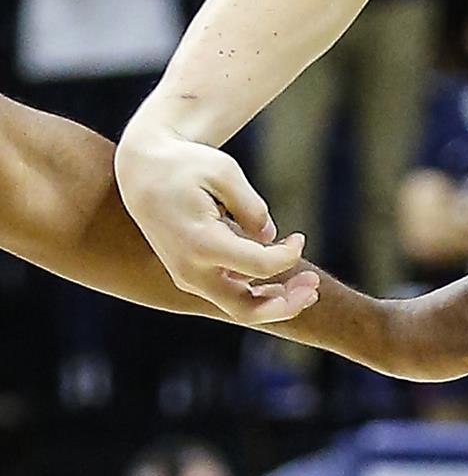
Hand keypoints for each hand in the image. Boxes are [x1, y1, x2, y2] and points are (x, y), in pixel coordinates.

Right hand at [112, 124, 308, 321]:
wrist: (143, 172)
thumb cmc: (187, 166)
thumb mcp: (225, 172)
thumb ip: (251, 207)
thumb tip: (269, 236)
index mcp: (201, 244)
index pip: (259, 266)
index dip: (288, 256)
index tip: (299, 237)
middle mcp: (190, 269)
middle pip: (245, 309)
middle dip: (287, 304)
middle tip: (315, 287)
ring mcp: (187, 277)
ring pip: (237, 309)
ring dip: (276, 304)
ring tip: (309, 289)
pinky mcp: (191, 275)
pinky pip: (228, 296)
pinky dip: (258, 295)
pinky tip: (282, 285)